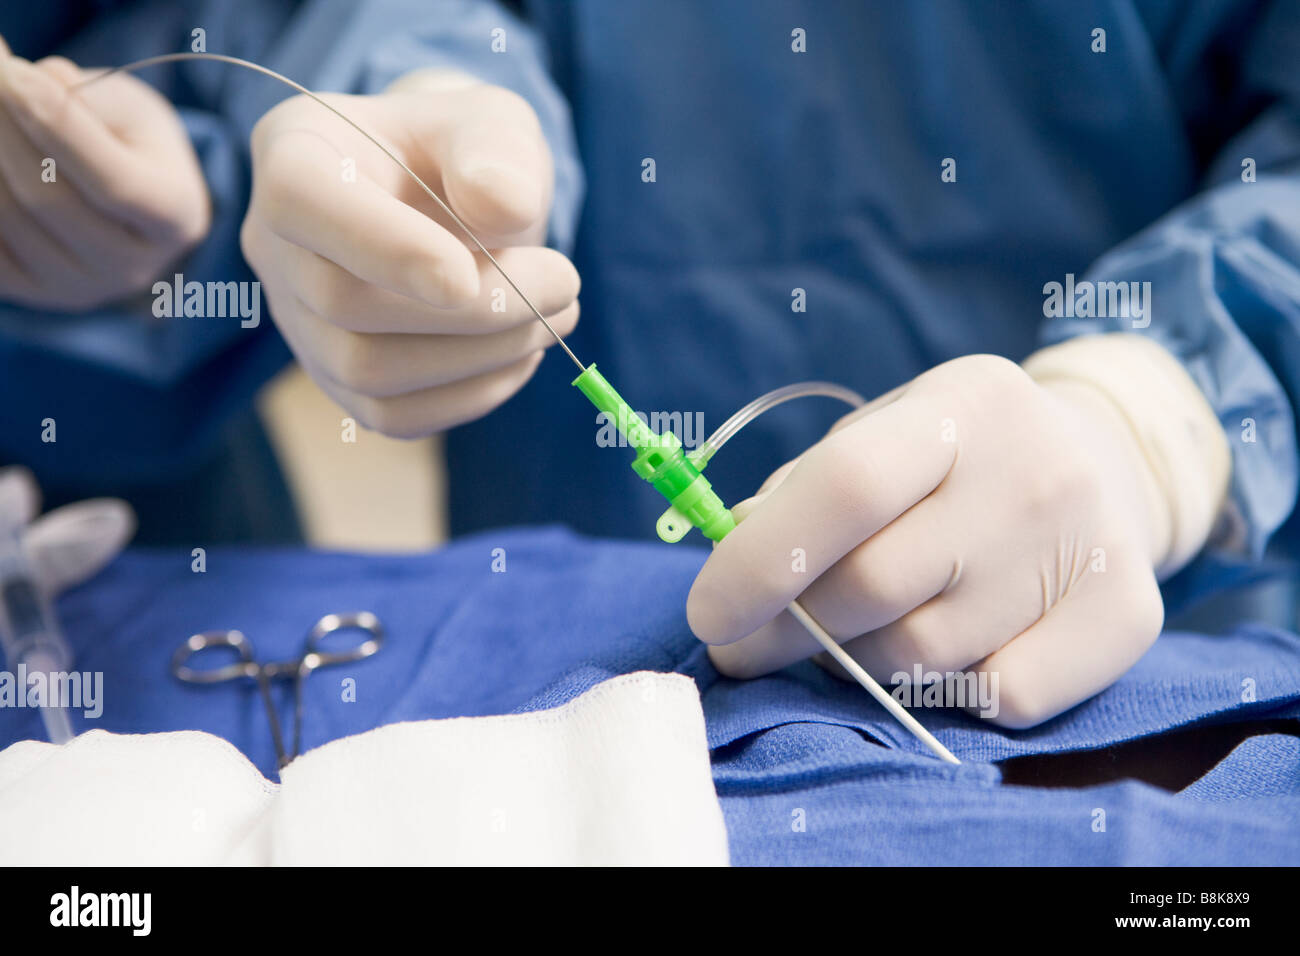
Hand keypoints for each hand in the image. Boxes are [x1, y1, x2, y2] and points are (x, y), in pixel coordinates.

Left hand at [0, 40, 209, 309]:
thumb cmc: (136, 149)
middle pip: (48, 200)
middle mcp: (131, 267)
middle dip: (6, 129)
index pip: (114, 183)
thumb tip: (30, 83)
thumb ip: (90, 97)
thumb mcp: (133, 111)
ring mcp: (80, 288)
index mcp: (175, 220)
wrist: (135, 212)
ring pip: (7, 217)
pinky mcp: (35, 292)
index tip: (16, 73)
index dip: (59, 127)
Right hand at [240, 69, 578, 436]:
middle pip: (346, 304)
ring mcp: (301, 319)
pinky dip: (472, 394)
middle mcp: (276, 243)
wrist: (455, 202)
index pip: (304, 201)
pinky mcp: (339, 378)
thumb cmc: (465, 154)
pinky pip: (395, 415)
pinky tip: (520, 353)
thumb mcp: (492, 123)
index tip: (469, 276)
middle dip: (472, 308)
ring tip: (554, 315)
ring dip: (482, 355)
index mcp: (295, 153)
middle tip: (564, 284)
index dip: (386, 248)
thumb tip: (502, 208)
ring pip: (369, 373)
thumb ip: (496, 150)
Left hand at [687, 348, 1187, 727]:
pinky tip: (947, 651)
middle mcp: (1035, 470)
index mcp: (963, 405)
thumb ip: (805, 492)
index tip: (707, 614)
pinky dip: (949, 694)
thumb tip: (732, 559)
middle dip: (787, 632)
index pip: (845, 486)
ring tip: (855, 635)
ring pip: (923, 656)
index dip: (761, 560)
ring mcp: (1089, 544)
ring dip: (861, 661)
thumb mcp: (882, 439)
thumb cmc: (955, 461)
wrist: (1103, 467)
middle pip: (873, 586)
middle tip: (746, 648)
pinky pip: (998, 696)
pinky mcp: (1128, 618)